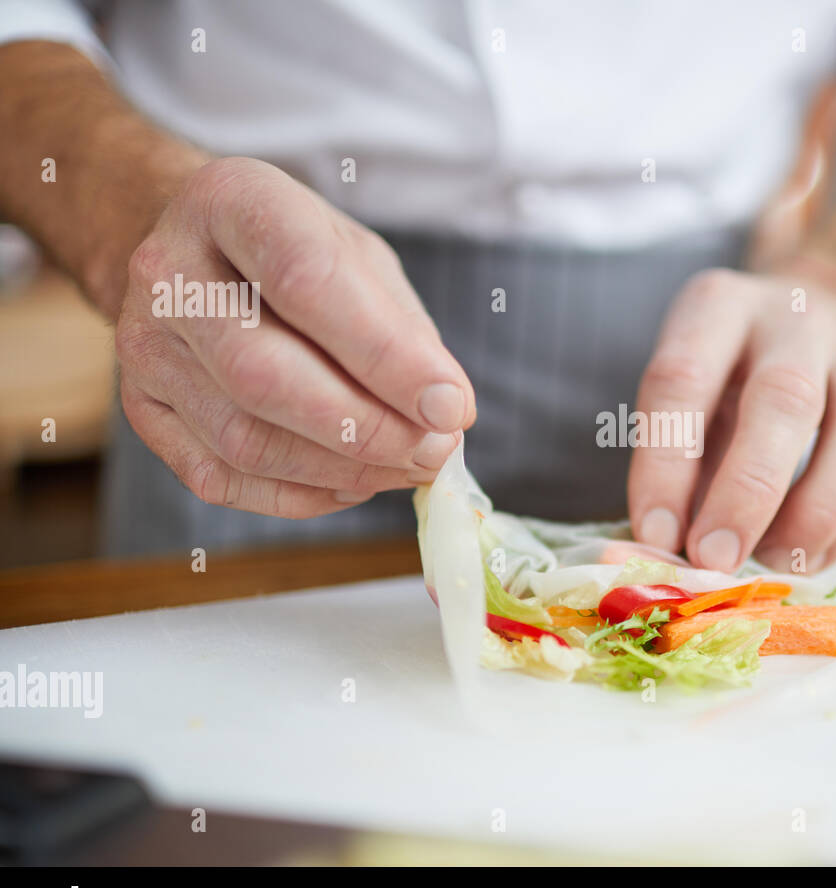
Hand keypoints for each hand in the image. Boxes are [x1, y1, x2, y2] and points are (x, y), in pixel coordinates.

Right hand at [115, 157, 474, 516]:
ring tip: (409, 466)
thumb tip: (446, 411)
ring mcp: (143, 346)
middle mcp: (168, 273)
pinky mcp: (141, 409)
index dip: (386, 356)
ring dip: (344, 469)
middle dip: (366, 429)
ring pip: (244, 440)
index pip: (307, 281)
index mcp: (230, 201)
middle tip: (436, 451)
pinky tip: (354, 482)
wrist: (197, 252)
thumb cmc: (295, 254)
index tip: (451, 407)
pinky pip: (222, 478)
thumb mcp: (360, 257)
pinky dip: (301, 495)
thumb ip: (403, 329)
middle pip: (263, 374)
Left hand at [628, 268, 835, 572]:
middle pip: (784, 398)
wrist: (820, 322)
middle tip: (715, 559)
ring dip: (811, 516)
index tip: (656, 536)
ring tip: (771, 561)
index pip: (684, 379)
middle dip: (747, 492)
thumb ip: (677, 465)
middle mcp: (798, 319)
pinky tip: (807, 555)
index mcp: (721, 306)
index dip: (665, 466)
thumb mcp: (690, 396)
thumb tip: (665, 550)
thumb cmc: (733, 375)